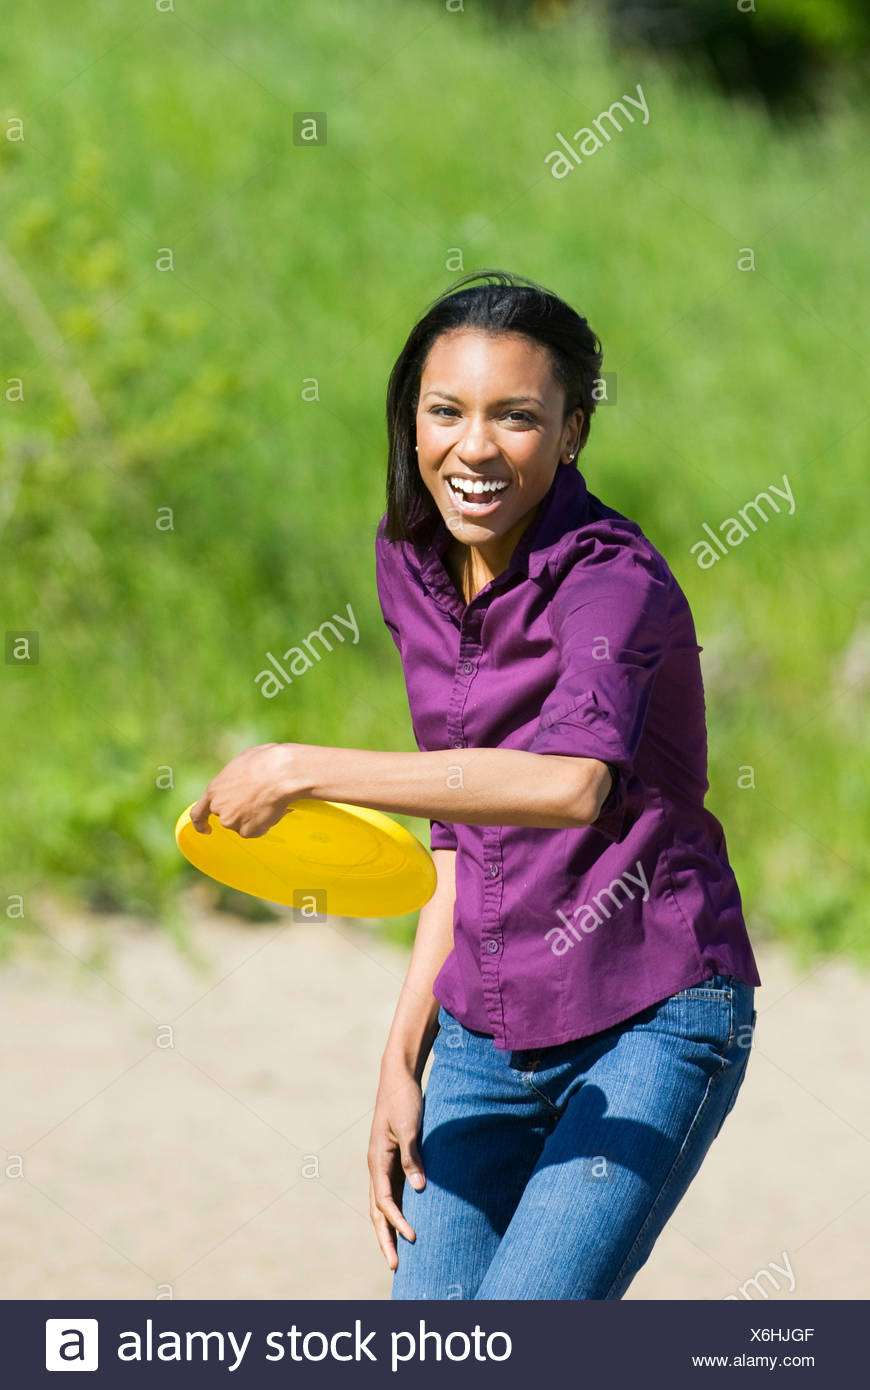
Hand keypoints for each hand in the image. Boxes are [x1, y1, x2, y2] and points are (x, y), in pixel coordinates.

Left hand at [189, 742, 303, 836]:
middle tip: (257, 804)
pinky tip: (272, 809)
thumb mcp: (242, 762)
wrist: (282, 774)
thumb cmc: (266, 762)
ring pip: (243, 825)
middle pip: (227, 818)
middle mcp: (219, 808)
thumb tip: (243, 778)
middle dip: (240, 814)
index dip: (200, 823)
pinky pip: (256, 831)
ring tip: (268, 800)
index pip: (198, 813)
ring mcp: (232, 822)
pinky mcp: (248, 831)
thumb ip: (234, 777)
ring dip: (254, 818)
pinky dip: (265, 824)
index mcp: (214, 790)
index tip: (205, 828)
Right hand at [367, 1065, 425, 1270]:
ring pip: (383, 1205)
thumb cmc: (404, 1100)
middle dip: (385, 1239)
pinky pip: (393, 1193)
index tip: (412, 1237)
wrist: (398, 1078)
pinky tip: (406, 1224)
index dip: (397, 1221)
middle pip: (378, 1211)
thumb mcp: (409, 1127)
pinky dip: (397, 1212)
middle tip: (395, 1267)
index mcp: (377, 1160)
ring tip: (398, 1255)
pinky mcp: (394, 1160)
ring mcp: (384, 1164)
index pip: (384, 1200)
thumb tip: (419, 1188)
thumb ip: (412, 1158)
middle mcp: (377, 1166)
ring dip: (389, 1229)